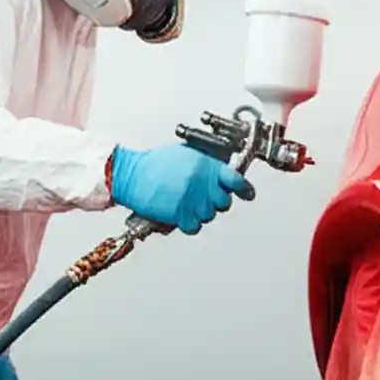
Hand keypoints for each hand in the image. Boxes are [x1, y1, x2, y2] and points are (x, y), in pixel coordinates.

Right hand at [109, 144, 254, 233]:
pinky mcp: (180, 214)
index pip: (235, 179)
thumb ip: (206, 162)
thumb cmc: (155, 164)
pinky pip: (194, 227)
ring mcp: (192, 199)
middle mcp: (202, 182)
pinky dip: (188, 223)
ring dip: (200, 212)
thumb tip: (222, 169)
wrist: (132, 175)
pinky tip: (180, 214)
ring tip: (186, 203)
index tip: (248, 193)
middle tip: (204, 198)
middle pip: (224, 202)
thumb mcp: (186, 153)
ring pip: (210, 215)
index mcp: (205, 165)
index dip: (244, 188)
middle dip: (217, 201)